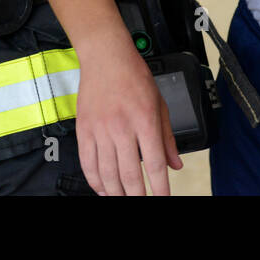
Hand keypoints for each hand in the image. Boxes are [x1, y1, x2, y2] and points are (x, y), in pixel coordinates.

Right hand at [74, 39, 183, 195]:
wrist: (106, 57)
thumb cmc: (135, 76)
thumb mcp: (160, 104)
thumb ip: (167, 138)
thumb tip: (174, 165)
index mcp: (145, 120)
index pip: (154, 164)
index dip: (159, 187)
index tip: (162, 198)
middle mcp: (122, 127)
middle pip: (129, 174)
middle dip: (137, 196)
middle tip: (141, 202)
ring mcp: (100, 130)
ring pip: (107, 173)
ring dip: (116, 192)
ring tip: (123, 198)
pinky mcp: (84, 129)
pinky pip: (88, 163)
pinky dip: (95, 181)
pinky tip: (103, 189)